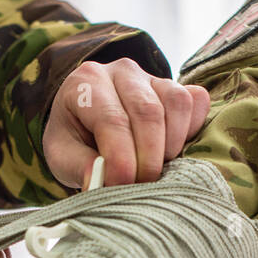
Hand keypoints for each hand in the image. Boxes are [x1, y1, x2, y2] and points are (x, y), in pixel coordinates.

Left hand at [44, 58, 210, 188]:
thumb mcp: (62, 155)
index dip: (121, 158)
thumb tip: (96, 181)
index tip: (120, 186)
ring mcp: (152, 76)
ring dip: (171, 146)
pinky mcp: (176, 85)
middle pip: (147, 111)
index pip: (112, 119)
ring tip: (154, 171)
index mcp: (87, 83)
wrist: (88, 122)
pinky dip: (190, 131)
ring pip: (176, 103)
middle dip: (148, 158)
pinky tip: (172, 151)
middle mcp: (121, 71)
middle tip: (141, 186)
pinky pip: (195, 102)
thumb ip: (78, 166)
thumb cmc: (75, 138)